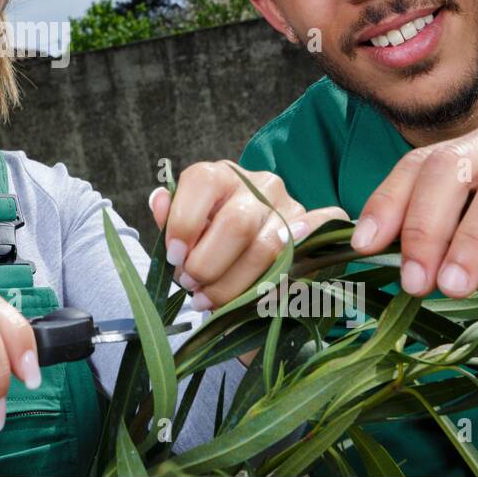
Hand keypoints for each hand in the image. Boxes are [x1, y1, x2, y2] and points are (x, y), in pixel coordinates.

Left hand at [149, 161, 347, 310]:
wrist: (252, 243)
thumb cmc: (209, 237)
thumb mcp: (185, 228)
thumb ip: (169, 217)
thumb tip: (158, 199)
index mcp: (219, 175)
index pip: (201, 183)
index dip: (183, 225)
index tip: (174, 258)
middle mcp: (259, 183)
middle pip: (237, 223)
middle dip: (208, 264)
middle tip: (192, 286)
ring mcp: (290, 204)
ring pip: (268, 249)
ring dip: (235, 284)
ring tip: (211, 301)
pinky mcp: (316, 225)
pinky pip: (319, 235)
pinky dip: (296, 267)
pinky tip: (265, 296)